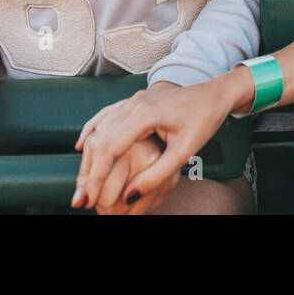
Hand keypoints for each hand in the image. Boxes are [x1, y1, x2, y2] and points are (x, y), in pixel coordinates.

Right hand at [74, 79, 234, 212]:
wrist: (213, 93)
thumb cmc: (203, 119)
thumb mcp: (184, 152)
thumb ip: (157, 175)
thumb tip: (129, 197)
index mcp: (144, 114)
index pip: (109, 149)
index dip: (95, 178)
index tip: (88, 200)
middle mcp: (132, 104)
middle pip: (98, 140)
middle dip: (87, 173)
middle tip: (80, 200)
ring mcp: (130, 101)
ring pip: (98, 129)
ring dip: (87, 157)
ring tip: (82, 184)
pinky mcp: (133, 102)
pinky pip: (105, 116)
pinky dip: (91, 131)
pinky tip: (81, 146)